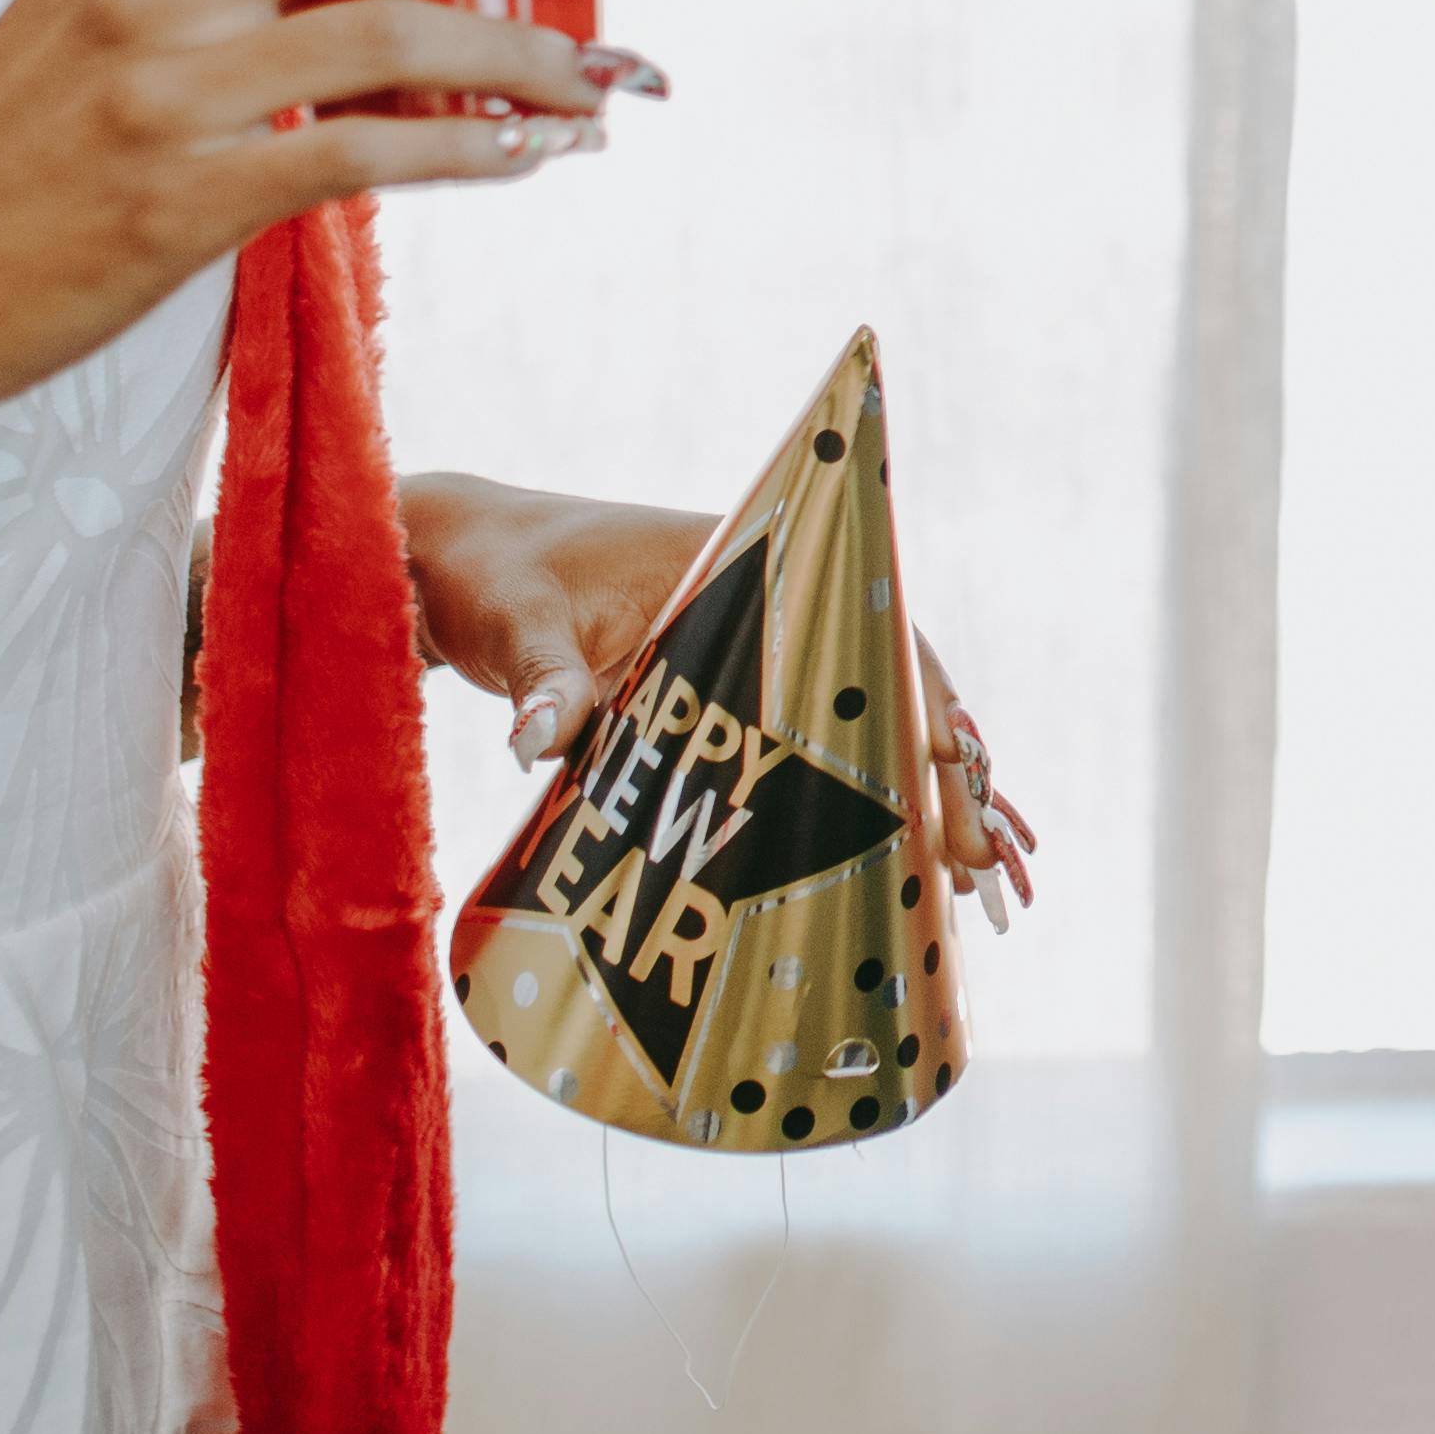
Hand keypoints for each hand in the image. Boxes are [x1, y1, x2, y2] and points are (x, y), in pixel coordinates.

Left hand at [403, 471, 1041, 910]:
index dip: (918, 699)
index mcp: (744, 560)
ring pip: (862, 720)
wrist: (451, 560)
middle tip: (984, 861)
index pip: (865, 625)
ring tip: (978, 874)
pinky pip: (809, 746)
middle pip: (883, 686)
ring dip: (918, 792)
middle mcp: (767, 603)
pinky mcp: (719, 697)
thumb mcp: (517, 624)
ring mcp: (749, 651)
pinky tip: (907, 856)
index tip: (958, 768)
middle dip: (942, 773)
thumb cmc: (491, 574)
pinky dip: (862, 794)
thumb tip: (535, 742)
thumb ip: (543, 683)